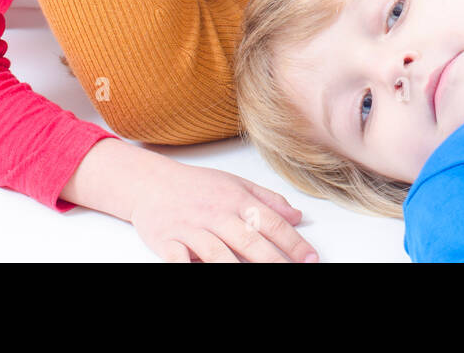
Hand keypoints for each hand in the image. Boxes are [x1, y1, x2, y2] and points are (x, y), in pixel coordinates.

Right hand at [130, 161, 318, 262]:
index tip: (311, 259)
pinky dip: (188, 268)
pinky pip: (179, 260)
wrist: (151, 182)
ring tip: (256, 281)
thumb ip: (268, 200)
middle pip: (249, 241)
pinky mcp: (167, 241)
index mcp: (237, 200)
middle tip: (292, 273)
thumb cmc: (197, 186)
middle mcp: (217, 214)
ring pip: (217, 253)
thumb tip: (298, 215)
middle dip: (273, 261)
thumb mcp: (236, 184)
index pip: (271, 222)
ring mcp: (191, 228)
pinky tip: (199, 272)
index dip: (293, 242)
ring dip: (235, 270)